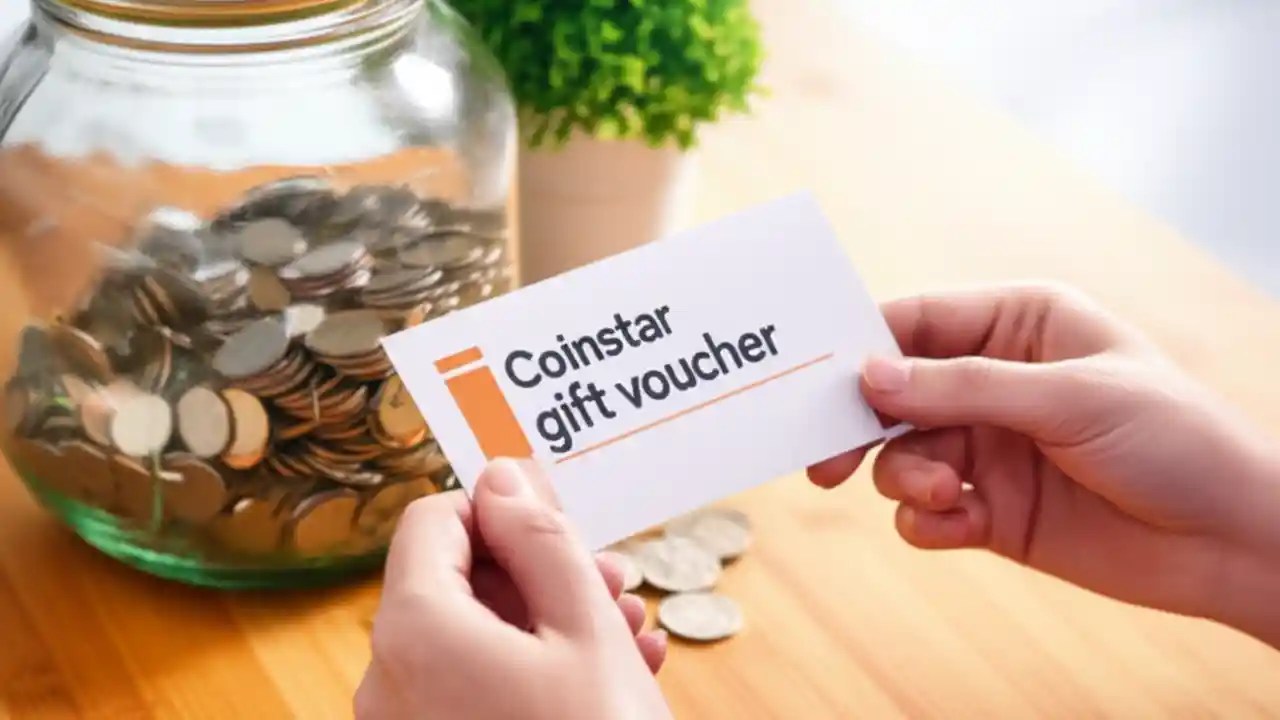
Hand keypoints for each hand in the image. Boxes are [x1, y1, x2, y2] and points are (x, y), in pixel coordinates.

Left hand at [355, 459, 671, 719]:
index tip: (561, 518)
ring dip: (551, 624)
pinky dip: (533, 674)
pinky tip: (611, 676)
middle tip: (613, 578)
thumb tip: (502, 476)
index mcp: (414, 630)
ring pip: (474, 643)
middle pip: (455, 584)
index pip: (433, 521)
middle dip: (539, 573)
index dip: (500, 506)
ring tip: (629, 631)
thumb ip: (538, 535)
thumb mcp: (583, 625)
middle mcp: (389, 682)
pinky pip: (474, 694)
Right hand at [810, 284, 1279, 644]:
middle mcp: (994, 381)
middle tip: (825, 461)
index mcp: (1018, 325)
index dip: (859, 345)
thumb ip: (962, 388)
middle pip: (891, 392)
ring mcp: (989, 447)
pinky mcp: (990, 509)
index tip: (812, 381)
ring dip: (904, 476)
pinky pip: (925, 511)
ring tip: (942, 494)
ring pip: (901, 454)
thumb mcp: (1069, 398)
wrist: (1235, 541)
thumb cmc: (1175, 439)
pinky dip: (926, 520)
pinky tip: (959, 524)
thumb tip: (867, 376)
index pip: (915, 321)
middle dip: (858, 425)